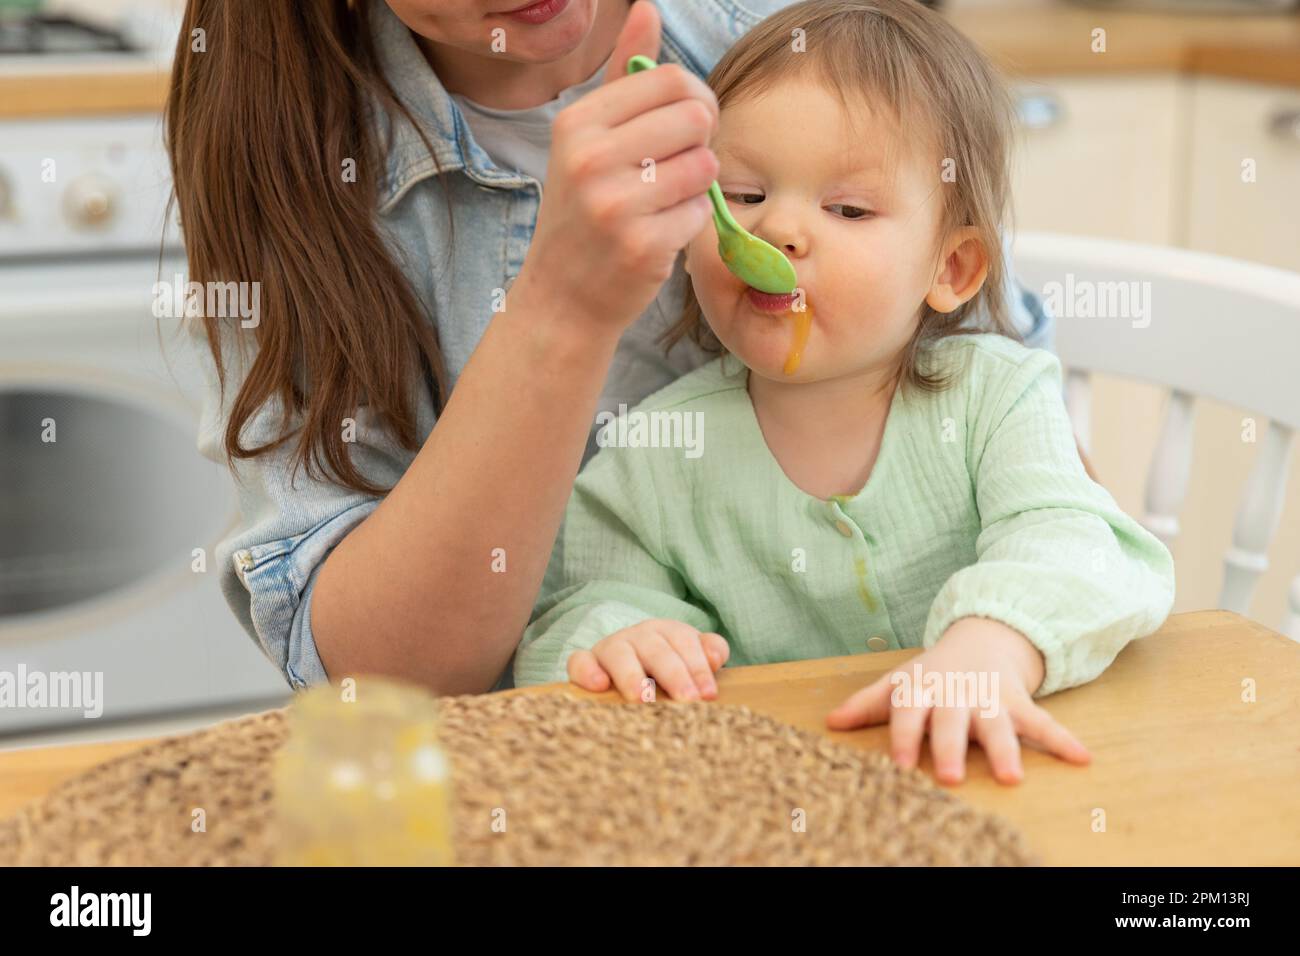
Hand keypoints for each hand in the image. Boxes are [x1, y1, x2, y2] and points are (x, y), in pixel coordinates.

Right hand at [512, 0, 717, 336]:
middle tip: (677, 166)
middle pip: (696, 117)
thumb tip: (646, 6)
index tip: (686, 125)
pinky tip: (660, 233)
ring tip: (664, 200)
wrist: (563, 295)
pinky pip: (700, 213)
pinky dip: (689, 223)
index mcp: (579, 123)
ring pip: (705, 166)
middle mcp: (591, 159)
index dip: (695, 100)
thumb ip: (622, 73)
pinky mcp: (642, 247)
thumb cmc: (584, 210)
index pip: (672, 79)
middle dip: (700, 142)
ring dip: (697, 186)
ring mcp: (616, 206)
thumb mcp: (587, 138)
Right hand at [566, 619, 729, 701]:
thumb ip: (708, 652)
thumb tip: (716, 657)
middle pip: (656, 650)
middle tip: (687, 700)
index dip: (698, 667)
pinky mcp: (586, 662)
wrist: (625, 665)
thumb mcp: (688, 658)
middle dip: (674, 674)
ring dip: (632, 675)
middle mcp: (638, 636)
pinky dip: (587, 671)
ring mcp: (610, 648)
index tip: (708, 694)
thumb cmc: (665, 668)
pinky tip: (598, 685)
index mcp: (666, 632)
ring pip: (619, 654)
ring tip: (642, 697)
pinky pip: (580, 661)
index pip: (685, 643)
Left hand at [825, 617, 1090, 784]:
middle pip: (951, 723)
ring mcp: (990, 698)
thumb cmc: (933, 673)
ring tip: (1012, 777)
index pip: (908, 713)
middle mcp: (956, 695)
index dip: (902, 737)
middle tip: (948, 776)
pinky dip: (1063, 739)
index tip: (897, 764)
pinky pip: (1043, 721)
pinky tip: (1082, 758)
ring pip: (997, 725)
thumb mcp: (900, 682)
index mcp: (923, 690)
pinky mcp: (1019, 701)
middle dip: (949, 748)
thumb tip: (831, 722)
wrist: (981, 638)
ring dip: (1006, 750)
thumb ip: (868, 704)